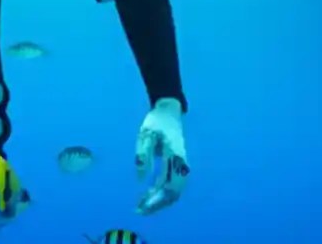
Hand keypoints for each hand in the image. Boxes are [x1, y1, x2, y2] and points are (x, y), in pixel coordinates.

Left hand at [135, 97, 188, 214]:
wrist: (169, 111)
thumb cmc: (155, 122)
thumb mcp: (145, 135)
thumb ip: (142, 156)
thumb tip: (140, 180)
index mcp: (174, 156)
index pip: (169, 186)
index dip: (156, 199)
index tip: (142, 205)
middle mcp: (181, 164)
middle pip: (174, 193)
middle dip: (157, 204)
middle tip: (139, 210)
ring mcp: (182, 165)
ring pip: (175, 191)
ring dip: (160, 200)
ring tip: (141, 205)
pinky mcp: (179, 166)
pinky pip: (174, 185)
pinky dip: (162, 193)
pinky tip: (148, 195)